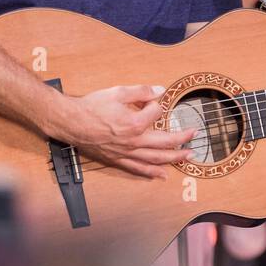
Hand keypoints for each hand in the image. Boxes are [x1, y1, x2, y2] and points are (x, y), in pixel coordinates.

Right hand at [60, 85, 195, 179]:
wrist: (71, 122)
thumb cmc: (92, 106)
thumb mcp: (118, 92)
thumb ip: (141, 91)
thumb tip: (160, 90)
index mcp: (135, 123)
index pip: (156, 113)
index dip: (156, 104)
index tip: (153, 100)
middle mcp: (134, 141)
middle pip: (165, 142)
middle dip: (182, 139)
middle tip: (194, 136)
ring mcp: (126, 153)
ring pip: (155, 158)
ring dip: (174, 158)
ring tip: (188, 156)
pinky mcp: (118, 159)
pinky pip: (138, 168)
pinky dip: (152, 172)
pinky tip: (162, 175)